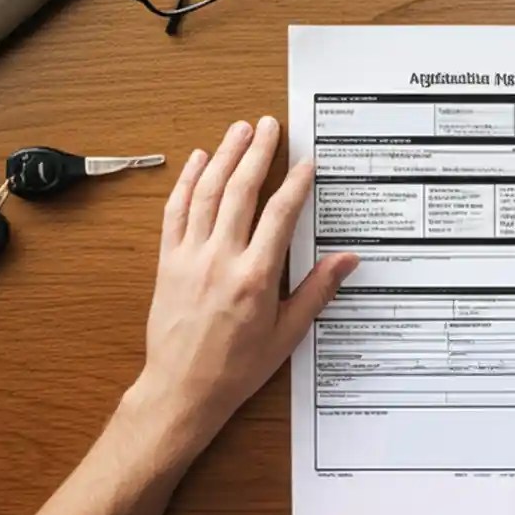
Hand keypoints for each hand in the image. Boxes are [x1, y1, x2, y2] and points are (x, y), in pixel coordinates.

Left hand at [123, 117, 358, 453]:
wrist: (183, 389)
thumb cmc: (236, 367)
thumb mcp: (287, 334)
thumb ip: (317, 291)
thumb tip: (347, 260)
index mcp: (256, 278)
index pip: (279, 215)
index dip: (295, 183)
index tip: (306, 162)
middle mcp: (221, 260)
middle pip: (241, 191)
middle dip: (257, 153)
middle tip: (270, 126)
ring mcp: (190, 257)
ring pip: (207, 193)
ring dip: (223, 156)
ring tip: (239, 130)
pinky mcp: (167, 261)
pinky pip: (175, 212)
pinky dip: (186, 182)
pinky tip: (197, 160)